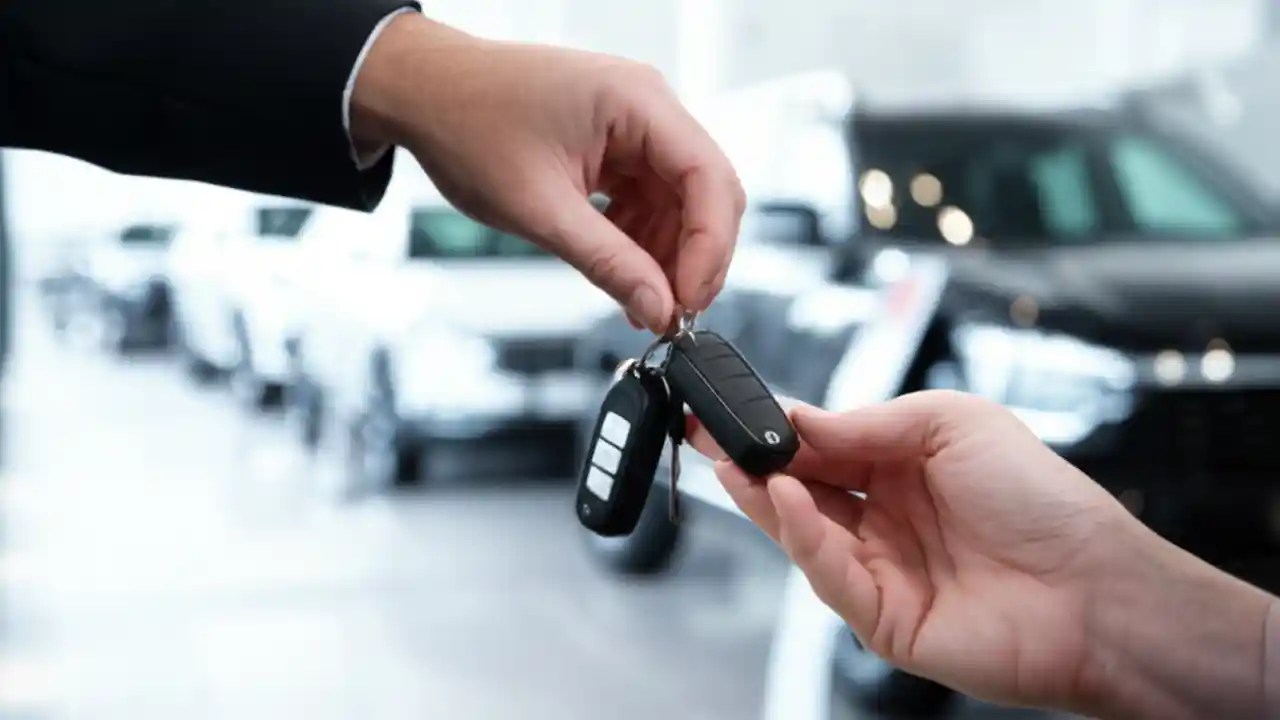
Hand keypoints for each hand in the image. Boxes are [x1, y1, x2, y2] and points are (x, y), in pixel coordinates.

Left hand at [351, 13, 743, 332]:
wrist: (422, 93)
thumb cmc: (465, 123)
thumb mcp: (539, 209)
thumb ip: (607, 262)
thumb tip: (657, 308)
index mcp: (636, 100)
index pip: (708, 178)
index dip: (709, 248)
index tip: (689, 300)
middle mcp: (645, 105)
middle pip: (705, 192)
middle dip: (693, 257)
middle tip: (671, 312)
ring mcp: (632, 124)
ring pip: (680, 202)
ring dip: (665, 255)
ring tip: (639, 300)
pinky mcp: (615, 144)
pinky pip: (649, 198)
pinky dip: (641, 240)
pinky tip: (623, 272)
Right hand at [690, 391, 1138, 711]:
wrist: (1095, 587)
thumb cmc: (1042, 500)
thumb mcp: (952, 422)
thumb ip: (868, 421)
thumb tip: (802, 420)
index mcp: (903, 468)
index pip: (822, 446)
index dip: (776, 429)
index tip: (733, 407)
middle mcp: (887, 519)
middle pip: (802, 490)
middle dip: (752, 462)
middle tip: (707, 432)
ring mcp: (883, 571)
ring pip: (805, 534)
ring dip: (765, 499)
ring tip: (733, 462)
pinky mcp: (884, 620)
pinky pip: (832, 577)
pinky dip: (804, 539)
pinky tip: (785, 500)